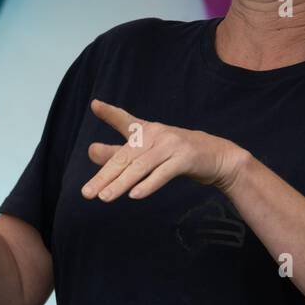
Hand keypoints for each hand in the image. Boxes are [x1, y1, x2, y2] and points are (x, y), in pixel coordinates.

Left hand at [81, 99, 246, 202]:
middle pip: (125, 157)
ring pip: (140, 167)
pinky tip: (134, 195)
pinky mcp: (185, 160)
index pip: (125, 121)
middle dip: (104, 176)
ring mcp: (171, 146)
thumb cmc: (179, 155)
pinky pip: (163, 174)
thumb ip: (121, 152)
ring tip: (104, 198)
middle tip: (86, 193)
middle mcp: (157, 135)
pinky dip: (148, 184)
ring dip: (121, 184)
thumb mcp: (149, 152)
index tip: (96, 106)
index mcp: (147, 131)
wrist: (218, 157)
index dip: (110, 113)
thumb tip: (91, 151)